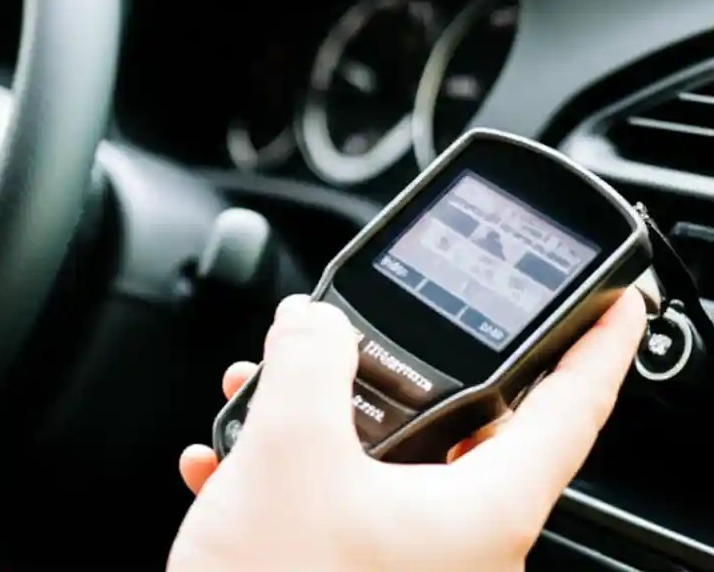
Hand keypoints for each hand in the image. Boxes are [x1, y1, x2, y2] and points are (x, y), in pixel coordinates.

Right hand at [169, 290, 646, 571]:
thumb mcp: (289, 451)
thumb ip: (310, 360)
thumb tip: (315, 323)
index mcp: (482, 511)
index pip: (571, 411)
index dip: (598, 346)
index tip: (618, 303)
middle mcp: (459, 541)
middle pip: (449, 423)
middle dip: (377, 369)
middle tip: (345, 335)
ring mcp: (407, 561)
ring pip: (377, 458)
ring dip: (313, 418)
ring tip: (259, 398)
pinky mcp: (356, 570)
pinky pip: (335, 500)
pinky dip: (287, 471)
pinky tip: (231, 463)